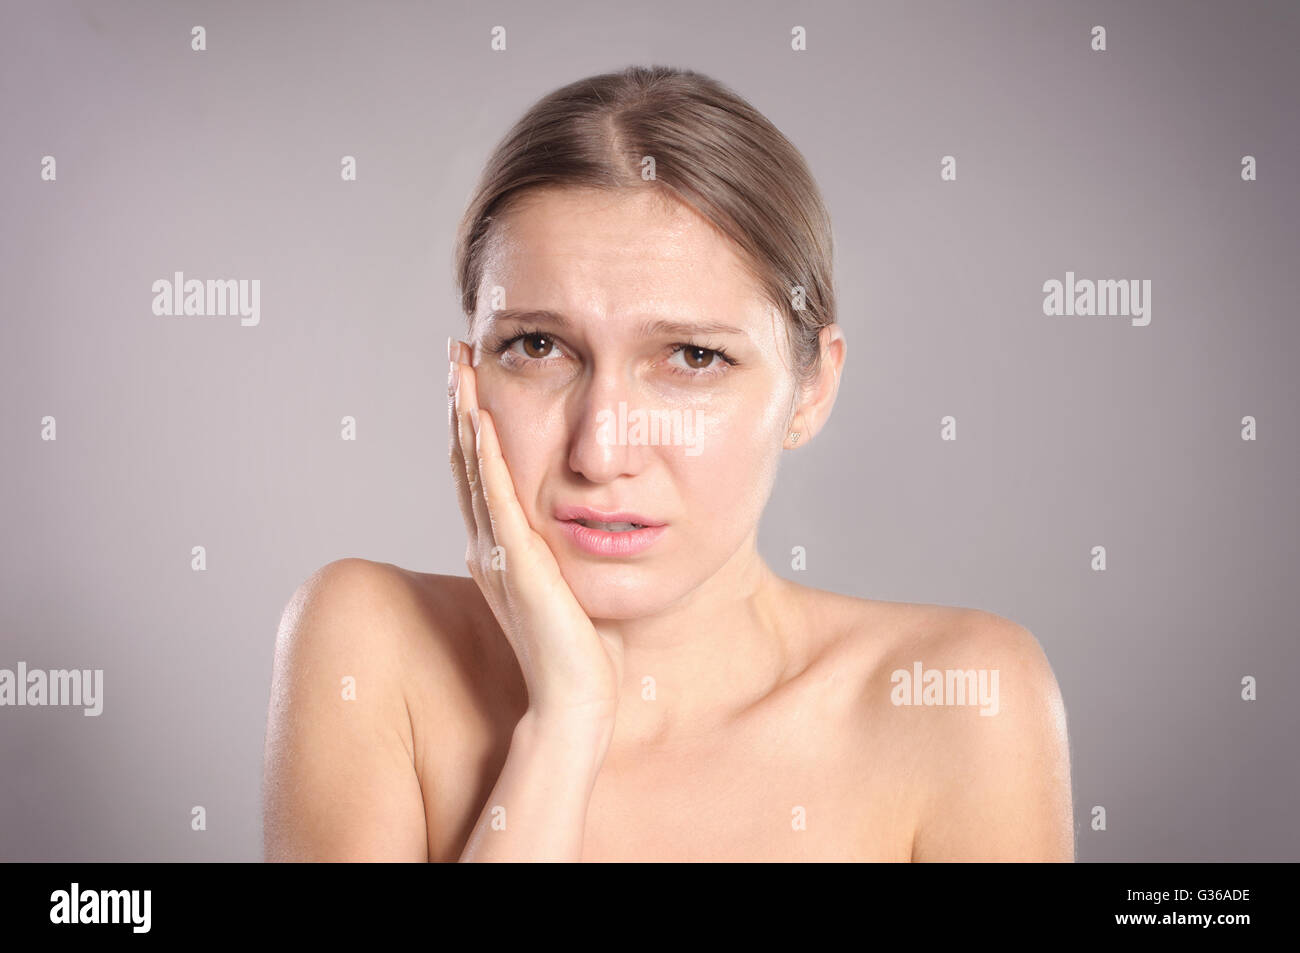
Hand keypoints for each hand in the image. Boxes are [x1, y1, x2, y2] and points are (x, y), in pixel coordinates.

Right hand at [448, 338, 623, 729]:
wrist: (578, 698)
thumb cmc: (582, 652)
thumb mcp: (568, 586)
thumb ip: (560, 556)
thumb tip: (582, 528)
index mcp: (499, 550)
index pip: (480, 473)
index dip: (470, 424)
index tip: (472, 378)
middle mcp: (487, 545)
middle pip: (465, 459)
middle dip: (459, 403)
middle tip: (454, 353)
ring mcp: (497, 551)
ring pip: (473, 468)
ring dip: (463, 414)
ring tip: (459, 366)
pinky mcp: (515, 560)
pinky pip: (496, 496)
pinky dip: (484, 454)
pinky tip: (479, 416)